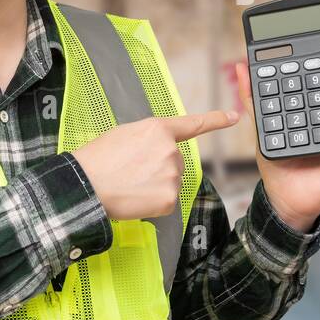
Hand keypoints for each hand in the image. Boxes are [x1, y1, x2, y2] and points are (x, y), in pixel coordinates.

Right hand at [72, 109, 239, 220]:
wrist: (85, 185)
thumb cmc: (97, 160)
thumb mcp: (123, 135)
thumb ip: (147, 138)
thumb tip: (153, 150)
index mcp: (158, 129)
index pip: (193, 124)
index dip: (216, 120)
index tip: (234, 117)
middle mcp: (170, 150)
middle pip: (174, 161)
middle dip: (158, 168)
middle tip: (131, 172)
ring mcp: (172, 174)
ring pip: (170, 181)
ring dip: (155, 185)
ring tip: (130, 184)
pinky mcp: (170, 197)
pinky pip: (166, 201)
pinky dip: (153, 203)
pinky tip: (135, 198)